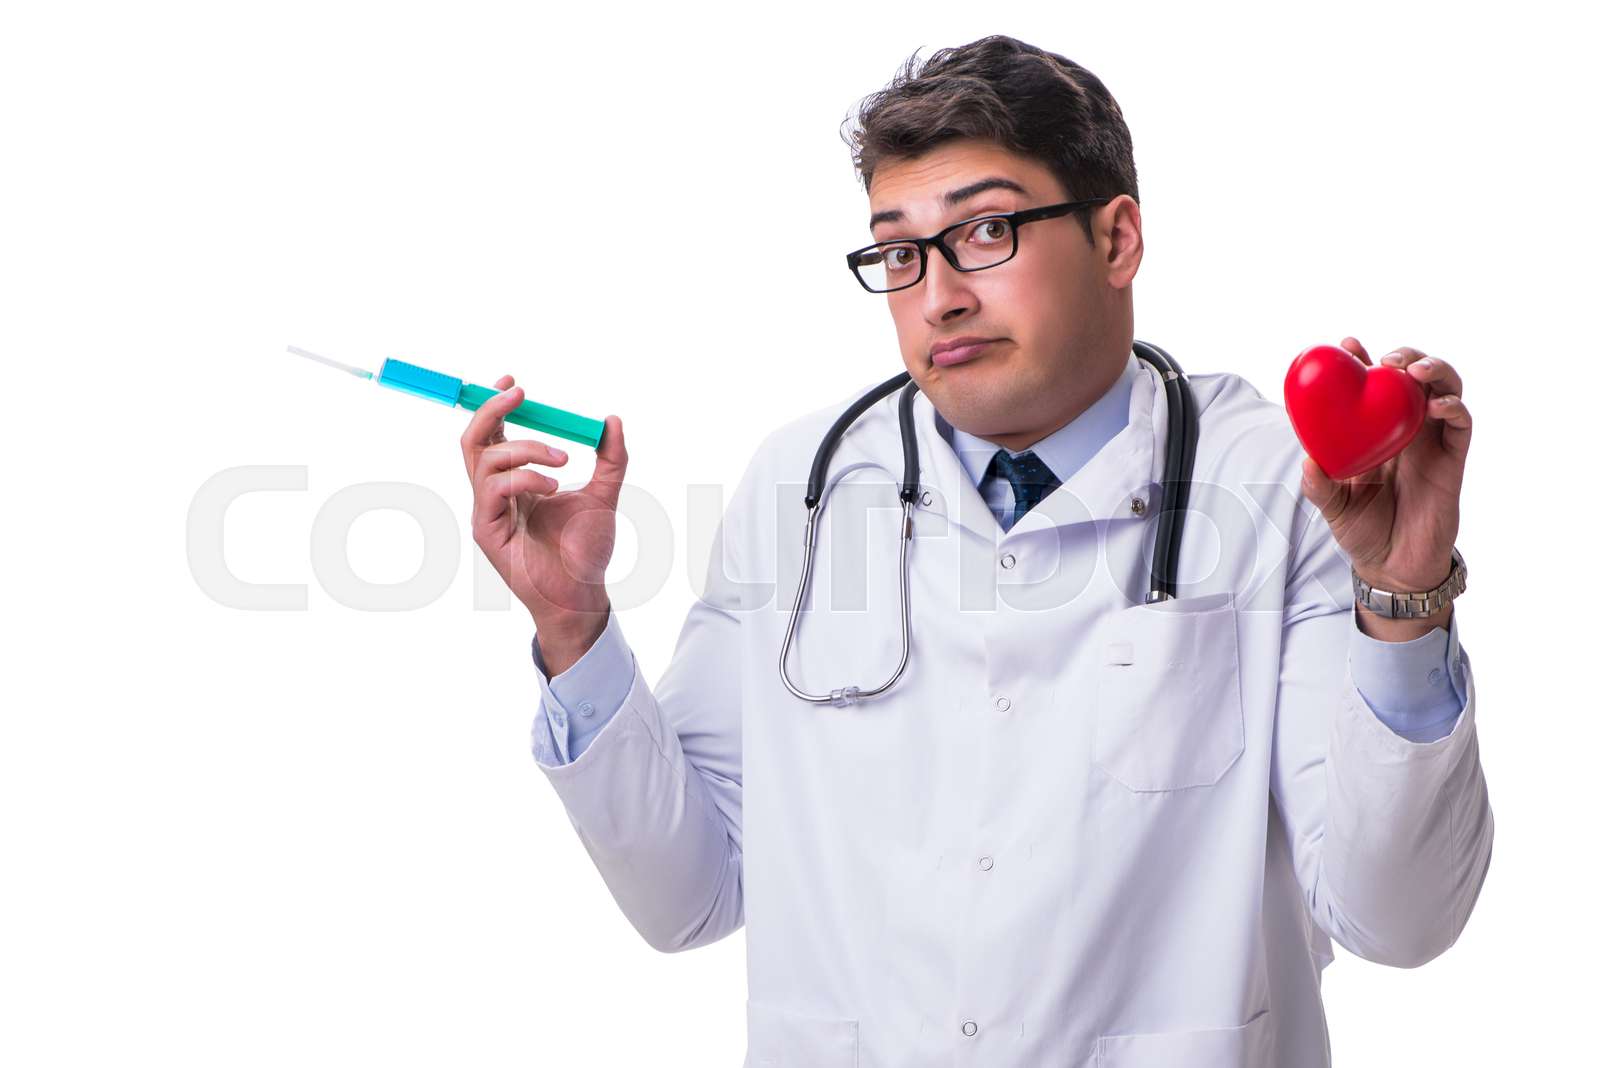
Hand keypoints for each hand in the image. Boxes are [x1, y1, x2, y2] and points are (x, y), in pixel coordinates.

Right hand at [461, 374, 627, 654]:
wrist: (582, 592)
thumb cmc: (586, 550)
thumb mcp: (604, 493)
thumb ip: (611, 459)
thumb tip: (612, 420)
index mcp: (515, 482)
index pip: (494, 435)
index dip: (495, 405)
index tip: (513, 382)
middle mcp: (495, 493)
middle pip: (474, 439)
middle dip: (492, 409)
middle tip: (520, 392)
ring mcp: (487, 511)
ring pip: (486, 459)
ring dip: (526, 448)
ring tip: (563, 461)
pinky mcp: (486, 530)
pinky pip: (493, 488)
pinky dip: (524, 478)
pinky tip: (552, 487)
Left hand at [1300, 338, 1469, 597]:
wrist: (1393, 567)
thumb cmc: (1363, 531)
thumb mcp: (1333, 507)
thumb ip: (1320, 485)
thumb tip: (1307, 460)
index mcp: (1376, 432)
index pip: (1372, 386)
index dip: (1362, 360)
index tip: (1347, 343)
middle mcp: (1406, 430)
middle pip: (1414, 378)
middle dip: (1406, 357)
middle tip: (1388, 360)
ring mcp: (1432, 443)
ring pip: (1444, 390)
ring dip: (1434, 372)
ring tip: (1414, 372)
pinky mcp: (1452, 460)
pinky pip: (1461, 425)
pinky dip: (1454, 407)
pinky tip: (1438, 405)